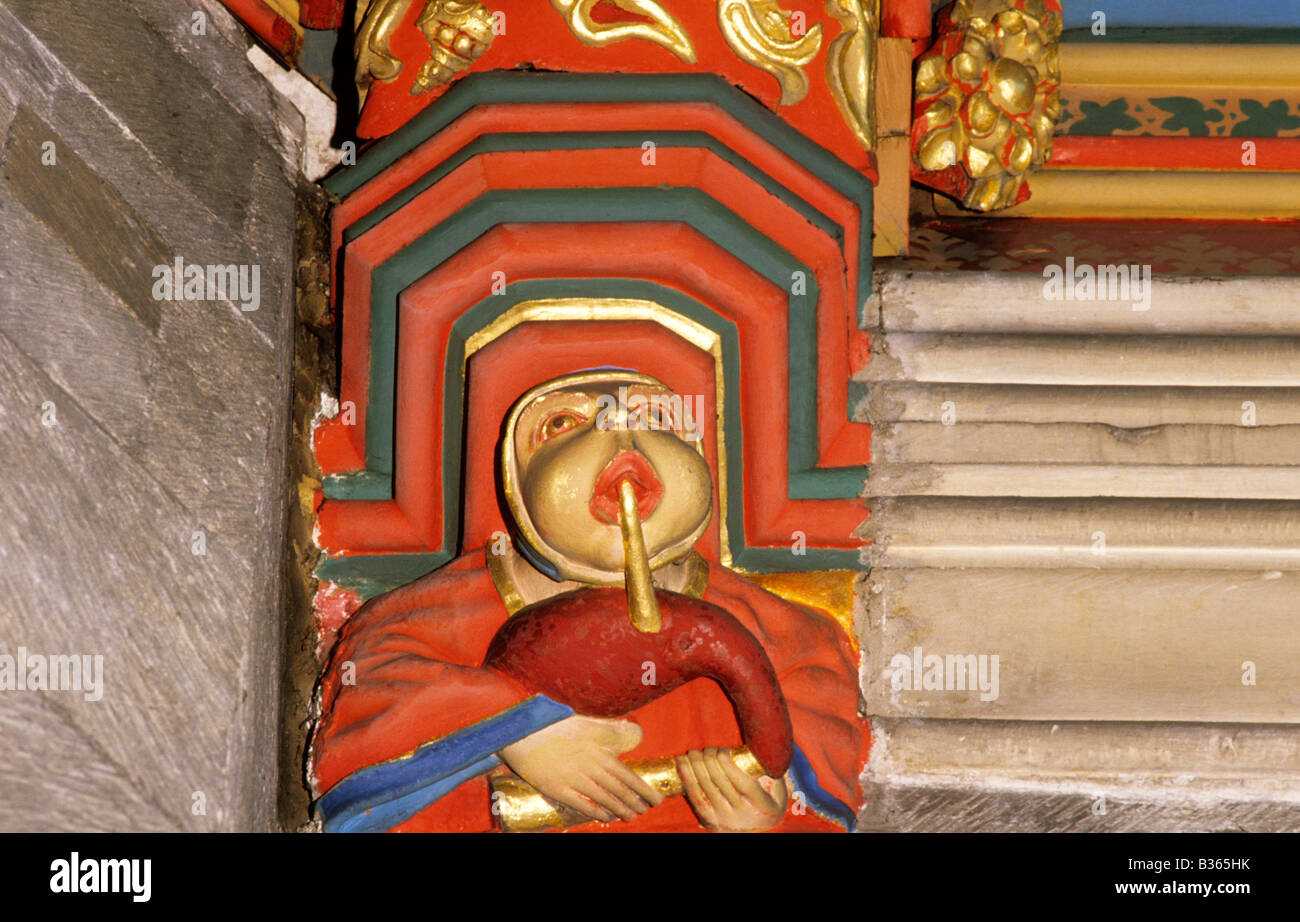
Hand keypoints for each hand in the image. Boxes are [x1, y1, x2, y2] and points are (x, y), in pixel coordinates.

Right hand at [498, 715, 664, 822]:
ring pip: (604, 798)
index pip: (628, 773)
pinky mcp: (557, 788)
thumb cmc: (556, 720)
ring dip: (621, 809)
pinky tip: (607, 817)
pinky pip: (581, 804)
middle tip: (648, 809)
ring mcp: (573, 778)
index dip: (644, 788)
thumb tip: (637, 734)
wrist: (522, 730)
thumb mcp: (589, 719)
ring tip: (633, 816)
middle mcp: (590, 765)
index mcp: (599, 748)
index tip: (655, 798)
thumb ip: (613, 729)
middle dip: (636, 801)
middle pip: (619, 788)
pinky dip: (596, 812)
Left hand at [676, 747, 788, 831]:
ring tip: (692, 752)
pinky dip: (686, 778)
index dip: (729, 764)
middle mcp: (741, 814)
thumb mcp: (780, 792)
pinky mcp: (709, 819)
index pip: (742, 783)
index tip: (724, 750)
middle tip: (708, 748)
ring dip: (696, 766)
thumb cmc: (770, 804)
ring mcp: (723, 818)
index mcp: (761, 806)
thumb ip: (775, 772)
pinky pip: (694, 797)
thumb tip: (768, 748)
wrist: (758, 832)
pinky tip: (682, 763)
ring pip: (705, 788)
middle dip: (710, 760)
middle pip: (720, 782)